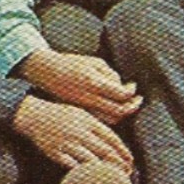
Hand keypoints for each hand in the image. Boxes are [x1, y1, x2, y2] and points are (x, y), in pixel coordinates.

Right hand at [12, 95, 133, 172]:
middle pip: (105, 151)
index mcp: (88, 122)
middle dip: (119, 163)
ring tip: (113, 178)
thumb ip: (97, 126)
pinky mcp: (56, 153)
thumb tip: (114, 141)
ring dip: (105, 171)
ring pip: (92, 160)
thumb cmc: (59, 115)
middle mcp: (80, 132)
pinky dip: (84, 173)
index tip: (130, 159)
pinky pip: (73, 166)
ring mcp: (68, 143)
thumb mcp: (81, 114)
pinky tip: (92, 178)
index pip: (112, 138)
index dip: (123, 151)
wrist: (34, 115)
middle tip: (127, 172)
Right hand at [20, 50, 142, 124]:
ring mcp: (83, 108)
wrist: (46, 72)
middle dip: (133, 106)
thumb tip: (123, 87)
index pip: (122, 94)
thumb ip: (111, 74)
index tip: (133, 86)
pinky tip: (112, 110)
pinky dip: (111, 118)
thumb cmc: (71, 64)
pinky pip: (100, 122)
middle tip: (137, 100)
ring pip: (111, 120)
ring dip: (123, 114)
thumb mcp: (93, 62)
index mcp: (93, 83)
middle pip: (119, 111)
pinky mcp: (79, 114)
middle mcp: (89, 99)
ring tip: (126, 105)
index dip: (132, 91)